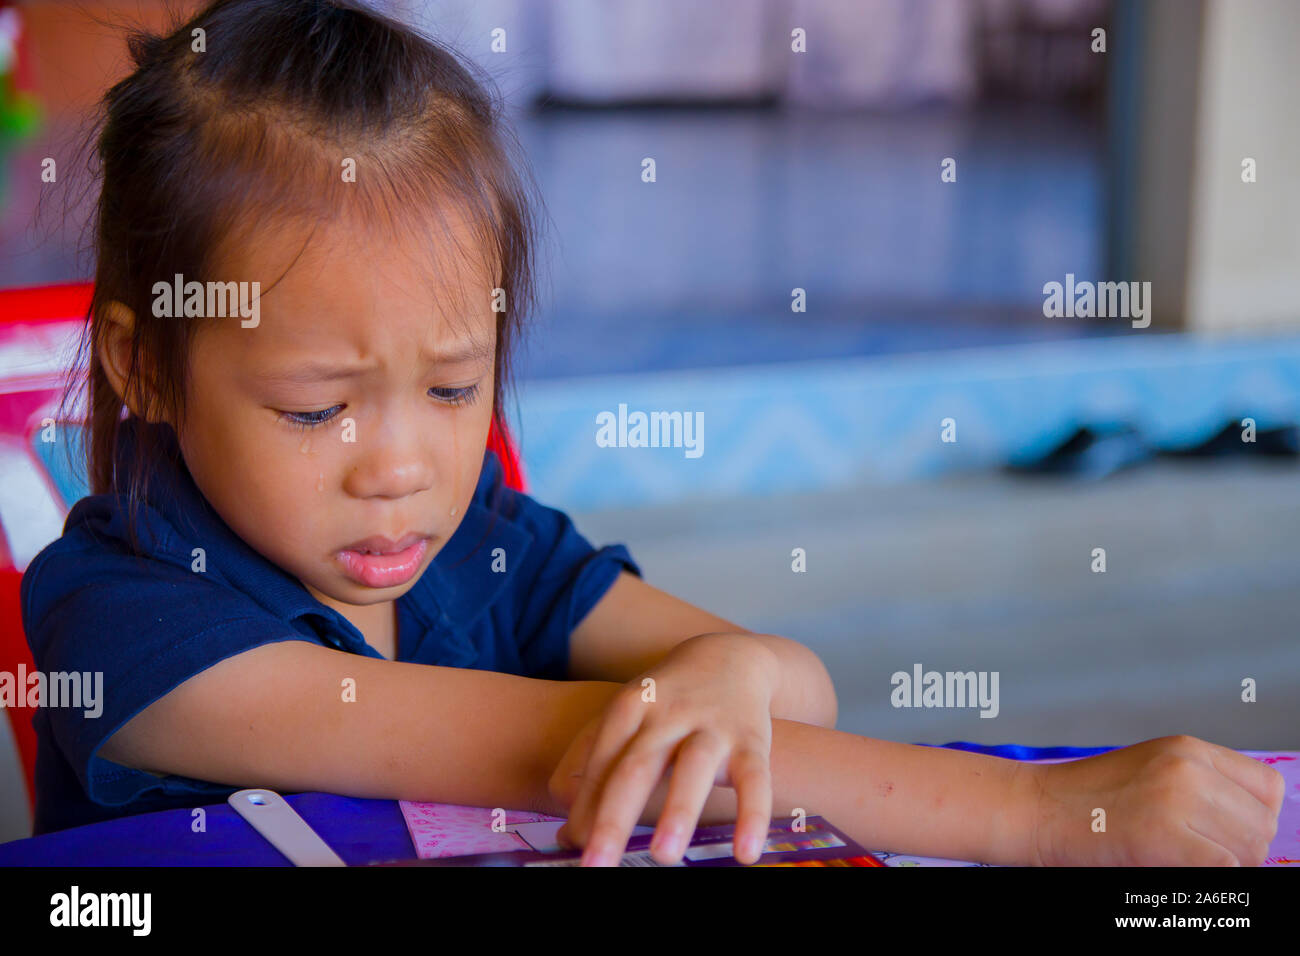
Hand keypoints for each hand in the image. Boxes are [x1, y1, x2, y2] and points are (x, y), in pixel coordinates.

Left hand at [550, 633, 778, 865]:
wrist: (731, 656)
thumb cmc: (666, 702)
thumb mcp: (625, 718)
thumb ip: (594, 771)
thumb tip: (567, 836)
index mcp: (630, 708)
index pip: (603, 764)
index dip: (586, 808)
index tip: (573, 849)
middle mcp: (668, 715)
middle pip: (637, 768)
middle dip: (615, 819)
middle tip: (596, 865)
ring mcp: (712, 727)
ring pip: (694, 768)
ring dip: (678, 812)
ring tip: (664, 856)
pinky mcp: (752, 740)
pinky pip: (754, 780)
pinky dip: (752, 816)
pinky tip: (746, 854)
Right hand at [1023, 734, 1284, 864]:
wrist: (1036, 808)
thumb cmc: (1085, 799)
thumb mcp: (1152, 772)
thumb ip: (1201, 786)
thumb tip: (1249, 824)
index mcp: (1188, 748)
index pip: (1266, 787)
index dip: (1253, 817)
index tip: (1229, 834)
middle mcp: (1189, 768)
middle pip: (1261, 825)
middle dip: (1240, 849)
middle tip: (1198, 855)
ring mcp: (1178, 799)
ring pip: (1248, 851)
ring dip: (1224, 865)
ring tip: (1181, 860)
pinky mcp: (1164, 836)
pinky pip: (1224, 870)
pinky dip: (1208, 876)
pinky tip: (1173, 866)